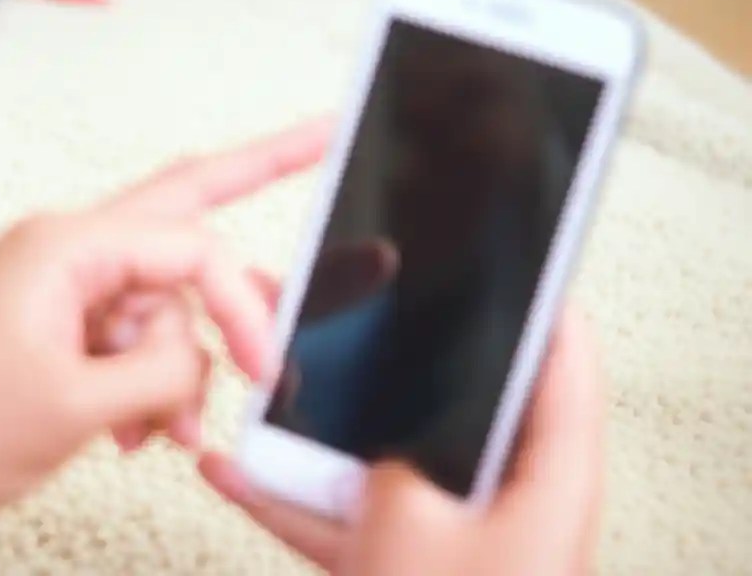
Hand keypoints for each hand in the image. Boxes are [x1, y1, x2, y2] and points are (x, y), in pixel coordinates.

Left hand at [0, 119, 330, 530]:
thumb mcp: (77, 407)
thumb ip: (165, 369)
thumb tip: (211, 351)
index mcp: (67, 247)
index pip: (192, 251)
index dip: (245, 307)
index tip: (266, 369)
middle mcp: (64, 247)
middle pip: (183, 204)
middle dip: (257, 172)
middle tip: (321, 135)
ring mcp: (54, 280)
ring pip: (158, 297)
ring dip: (180, 361)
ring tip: (169, 433)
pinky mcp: (46, 317)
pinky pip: (124, 332)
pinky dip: (145, 376)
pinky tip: (136, 430)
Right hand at [200, 308, 603, 575]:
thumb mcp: (411, 530)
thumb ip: (389, 462)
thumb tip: (369, 429)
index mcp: (546, 481)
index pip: (561, 364)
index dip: (537, 303)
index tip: (502, 254)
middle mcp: (505, 504)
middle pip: (454, 404)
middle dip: (388, 357)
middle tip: (353, 307)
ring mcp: (449, 539)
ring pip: (384, 458)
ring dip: (323, 427)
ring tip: (270, 376)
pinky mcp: (404, 568)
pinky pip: (347, 516)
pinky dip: (294, 497)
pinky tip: (236, 471)